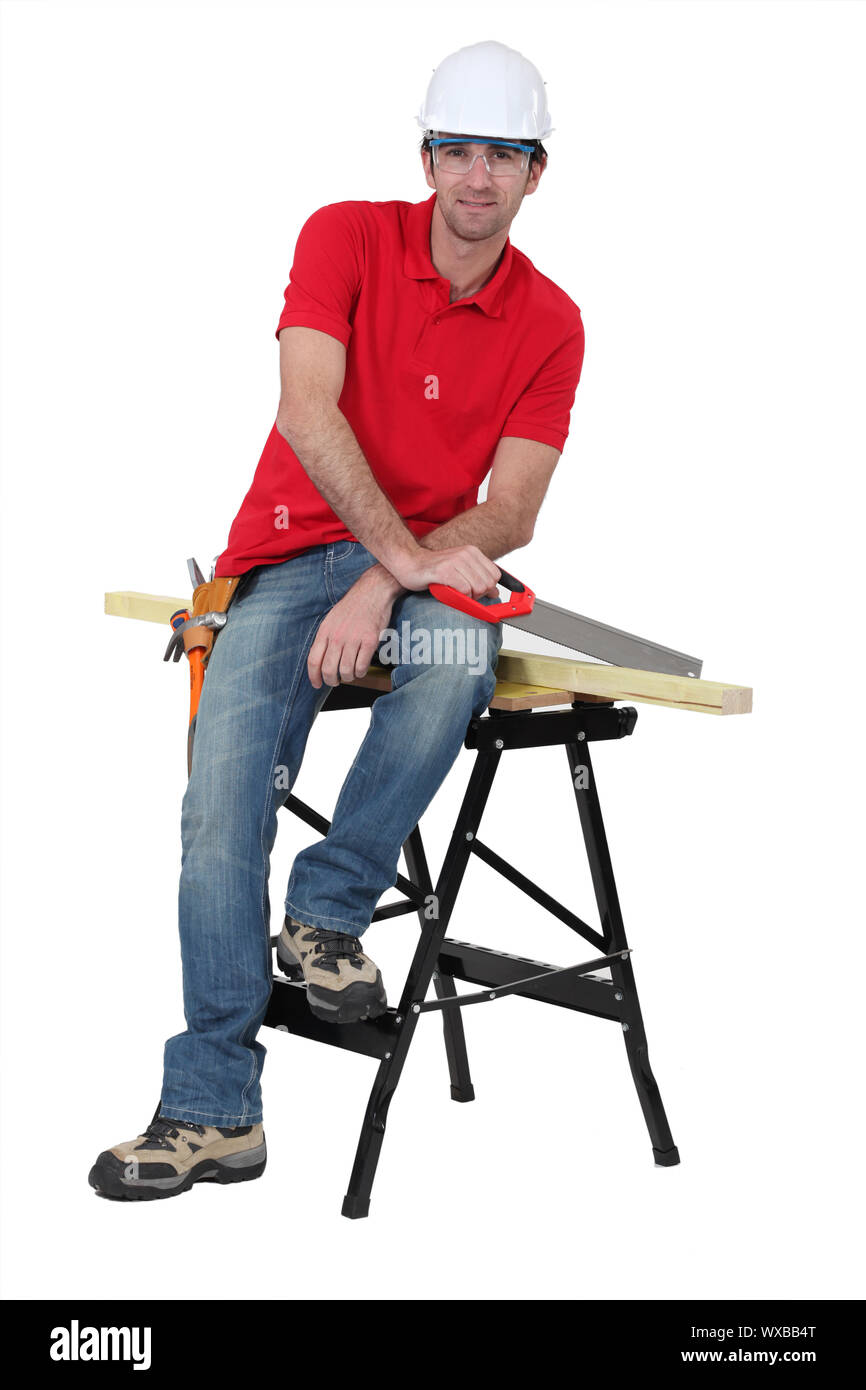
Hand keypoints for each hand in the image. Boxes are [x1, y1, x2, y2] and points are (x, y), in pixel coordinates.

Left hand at [307, 568, 397, 688]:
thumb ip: (325, 639)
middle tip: (335, 682)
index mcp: (325, 631)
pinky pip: (361, 666)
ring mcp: (354, 639)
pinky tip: (361, 669)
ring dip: (348, 678)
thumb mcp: (331, 620)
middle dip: (331, 681)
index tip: (316, 684)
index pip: (313, 660)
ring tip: (350, 674)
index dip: (313, 676)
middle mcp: (337, 637)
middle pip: (328, 669)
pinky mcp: (369, 641)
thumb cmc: (352, 607)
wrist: (372, 592)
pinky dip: (360, 672)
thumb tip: (321, 660)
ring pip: (346, 671)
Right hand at [390, 543, 501, 598]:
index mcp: (472, 552)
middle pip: (488, 584)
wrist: (408, 563)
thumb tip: (496, 593)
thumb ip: (478, 579)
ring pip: (478, 588)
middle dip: (478, 595)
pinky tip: (449, 593)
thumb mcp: (460, 571)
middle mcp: (466, 554)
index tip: (474, 591)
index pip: (495, 576)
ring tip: (454, 593)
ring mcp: (455, 561)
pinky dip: (460, 597)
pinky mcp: (444, 571)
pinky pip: (464, 590)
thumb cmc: (433, 569)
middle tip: (462, 594)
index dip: (487, 588)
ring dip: (468, 597)